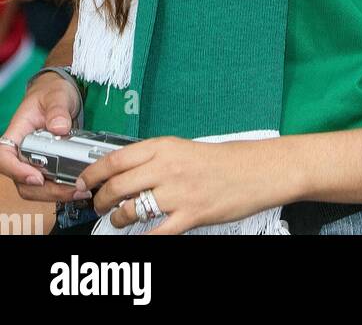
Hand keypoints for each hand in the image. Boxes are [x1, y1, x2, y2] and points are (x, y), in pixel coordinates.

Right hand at [0, 74, 85, 205]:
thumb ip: (57, 109)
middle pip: (22, 180)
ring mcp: (34, 161)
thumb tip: (59, 127)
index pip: (5, 157)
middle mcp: (22, 152)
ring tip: (80, 190)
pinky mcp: (48, 166)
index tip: (37, 177)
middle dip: (45, 190)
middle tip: (70, 188)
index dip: (16, 171)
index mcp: (17, 134)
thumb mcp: (56, 95)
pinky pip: (50, 184)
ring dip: (56, 193)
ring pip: (36, 188)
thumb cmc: (51, 92)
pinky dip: (63, 189)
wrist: (60, 94)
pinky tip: (80, 187)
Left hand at [79, 135, 278, 234]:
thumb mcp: (183, 148)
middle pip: (117, 186)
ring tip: (118, 220)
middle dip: (99, 200)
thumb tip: (122, 170)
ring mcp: (178, 193)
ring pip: (130, 211)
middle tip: (96, 205)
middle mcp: (168, 167)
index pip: (115, 159)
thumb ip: (153, 157)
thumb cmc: (221, 160)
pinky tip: (138, 237)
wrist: (256, 170)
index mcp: (164, 146)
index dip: (91, 173)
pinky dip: (142, 238)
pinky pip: (156, 233)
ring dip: (117, 219)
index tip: (82, 182)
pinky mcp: (190, 215)